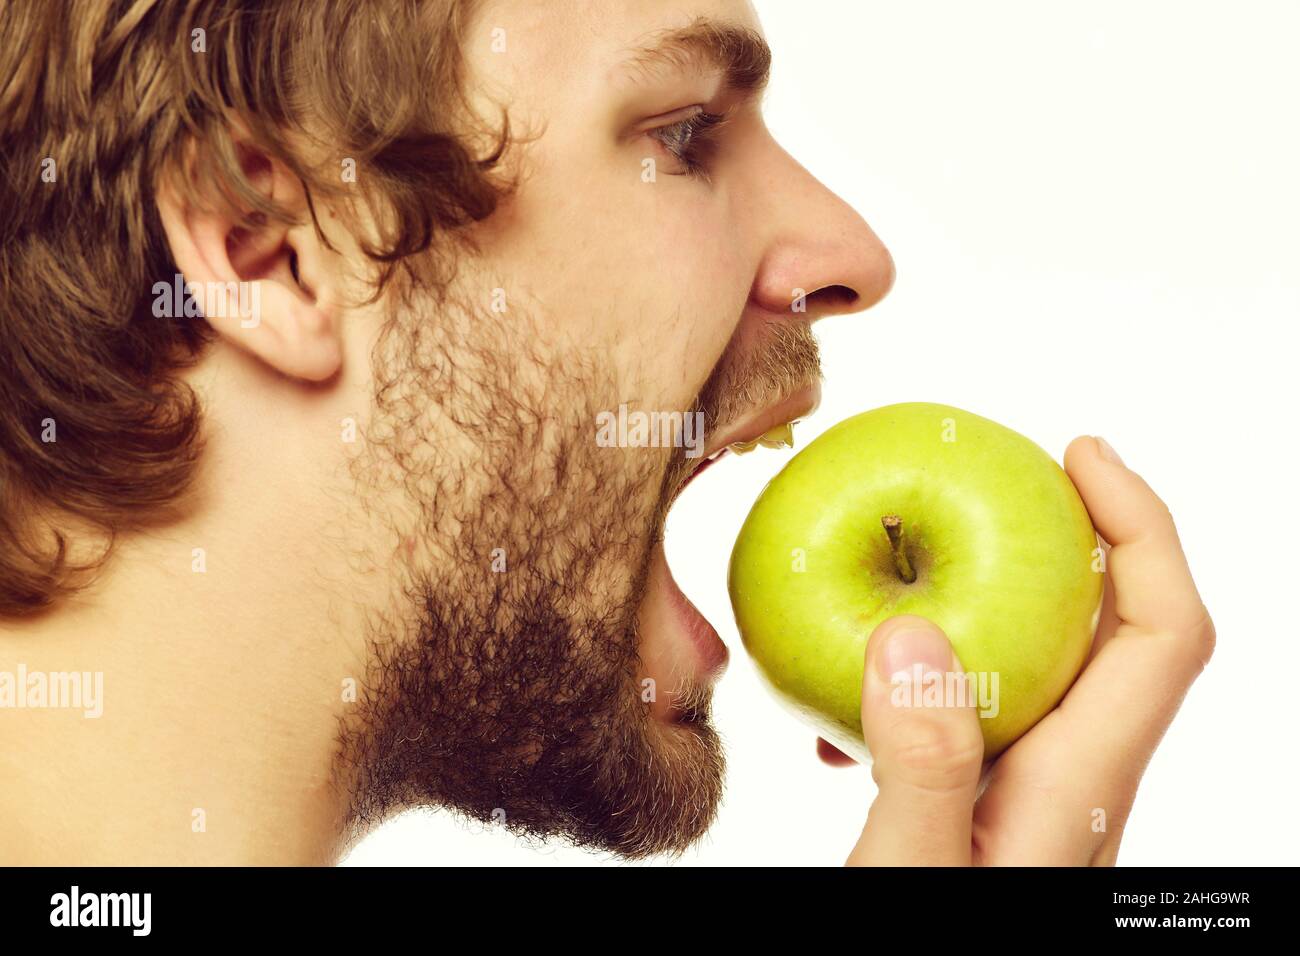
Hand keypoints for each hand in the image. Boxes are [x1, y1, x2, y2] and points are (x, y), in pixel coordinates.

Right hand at [835, 435, 1214, 865]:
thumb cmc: (923, 949)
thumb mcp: (915, 876)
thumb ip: (922, 767)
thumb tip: (912, 636)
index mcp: (1079, 784)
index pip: (1162, 630)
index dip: (1141, 525)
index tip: (1079, 453)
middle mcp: (1076, 781)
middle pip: (1117, 627)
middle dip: (1073, 532)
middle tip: (999, 471)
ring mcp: (1034, 795)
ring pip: (1044, 661)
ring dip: (994, 591)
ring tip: (906, 558)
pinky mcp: (987, 808)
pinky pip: (983, 704)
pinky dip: (931, 669)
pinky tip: (847, 700)